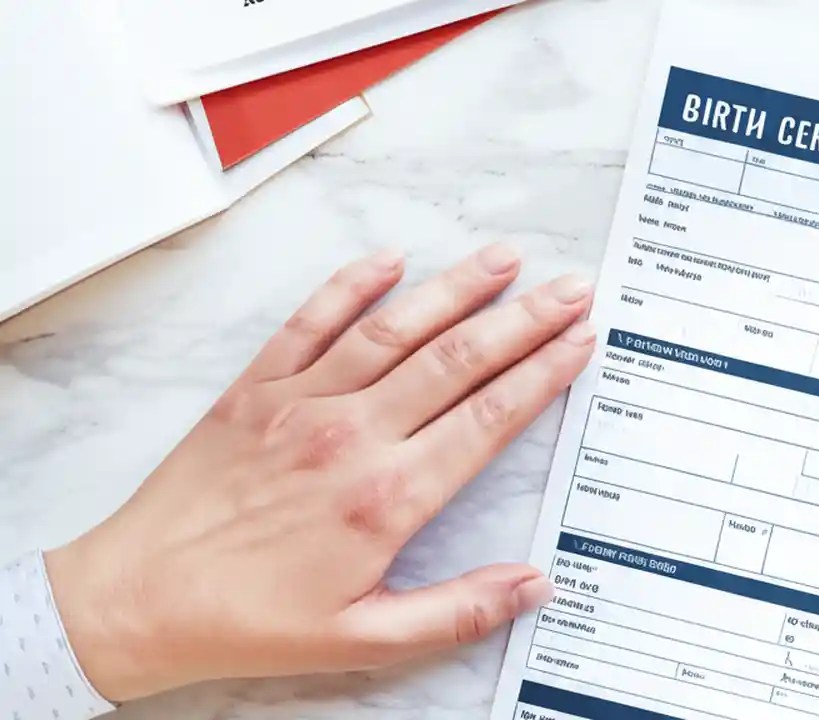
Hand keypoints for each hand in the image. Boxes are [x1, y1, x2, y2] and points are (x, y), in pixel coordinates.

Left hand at [43, 244, 595, 701]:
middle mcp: (351, 435)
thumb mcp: (364, 638)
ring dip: (456, 289)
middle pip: (456, 360)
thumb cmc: (249, 621)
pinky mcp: (256, 388)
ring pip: (395, 329)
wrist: (139, 598)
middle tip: (569, 291)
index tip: (579, 343)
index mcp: (385, 497)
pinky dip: (353, 285)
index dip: (542, 374)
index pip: (487, 418)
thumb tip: (533, 586)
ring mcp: (301, 403)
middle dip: (523, 320)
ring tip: (504, 261)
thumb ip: (458, 610)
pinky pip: (312, 321)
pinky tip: (390, 261)